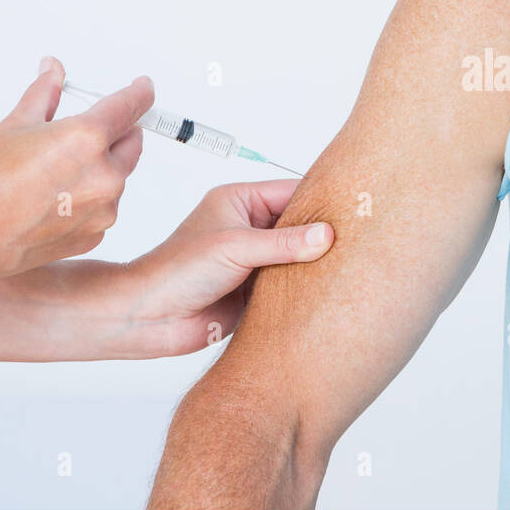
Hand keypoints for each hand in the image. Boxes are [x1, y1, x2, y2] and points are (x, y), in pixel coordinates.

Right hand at [0, 57, 153, 291]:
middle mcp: (105, 175)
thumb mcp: (18, 124)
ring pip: (117, 177)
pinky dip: (89, 199)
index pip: (131, 107)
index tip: (143, 89)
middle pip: (131, 143)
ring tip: (54, 174)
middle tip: (84, 134)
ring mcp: (105, 208)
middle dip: (116, 133)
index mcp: (88, 138)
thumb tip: (53, 69)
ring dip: (100, 169)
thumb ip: (45, 93)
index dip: (140, 94)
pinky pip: (105, 207)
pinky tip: (54, 201)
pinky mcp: (97, 233)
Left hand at [100, 180, 332, 357]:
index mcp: (240, 202)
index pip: (292, 191)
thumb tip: (326, 234)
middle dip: (325, 230)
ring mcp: (255, 259)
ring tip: (352, 262)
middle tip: (361, 235)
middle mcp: (250, 227)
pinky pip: (292, 282)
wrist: (149, 318)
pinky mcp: (257, 289)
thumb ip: (284, 242)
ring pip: (299, 254)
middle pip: (300, 223)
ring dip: (316, 261)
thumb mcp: (235, 248)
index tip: (354, 205)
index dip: (323, 198)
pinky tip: (330, 288)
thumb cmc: (176, 272)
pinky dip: (307, 285)